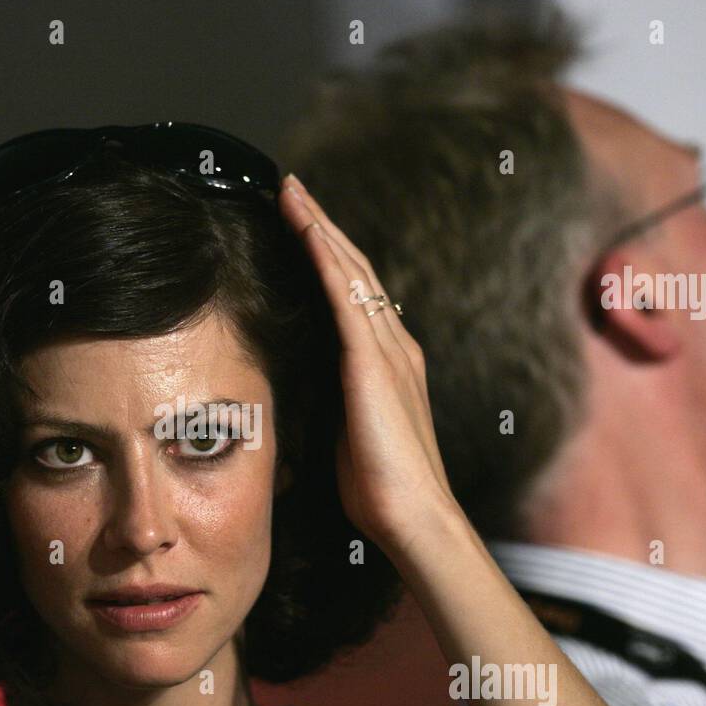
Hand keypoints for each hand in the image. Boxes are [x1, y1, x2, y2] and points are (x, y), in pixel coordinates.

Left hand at [278, 174, 457, 557]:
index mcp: (387, 362)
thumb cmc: (381, 490)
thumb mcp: (348, 434)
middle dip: (322, 225)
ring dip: (320, 228)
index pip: (353, 294)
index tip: (299, 223)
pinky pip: (346, 298)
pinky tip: (305, 230)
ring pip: (350, 272)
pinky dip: (325, 259)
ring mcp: (386, 350)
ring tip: (291, 193)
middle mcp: (393, 345)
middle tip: (291, 188)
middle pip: (353, 270)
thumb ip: (334, 403)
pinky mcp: (371, 364)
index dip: (327, 255)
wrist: (414, 517)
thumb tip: (303, 393)